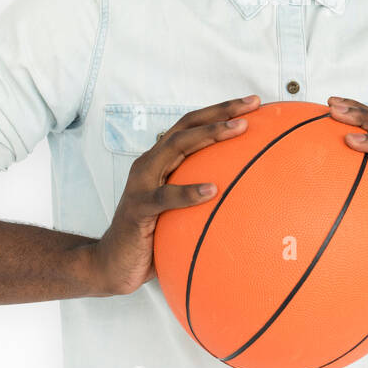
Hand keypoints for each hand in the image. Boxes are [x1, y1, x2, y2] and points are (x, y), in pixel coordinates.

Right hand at [90, 94, 259, 295]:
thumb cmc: (153, 235)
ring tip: (239, 130)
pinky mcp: (138, 209)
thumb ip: (200, 191)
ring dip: (209, 135)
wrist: (113, 264)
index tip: (253, 103)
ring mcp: (142, 184)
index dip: (220, 110)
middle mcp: (150, 164)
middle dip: (220, 112)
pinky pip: (165, 197)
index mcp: (160, 160)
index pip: (191, 125)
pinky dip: (188, 191)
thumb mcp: (179, 209)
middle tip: (251, 106)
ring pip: (176, 148)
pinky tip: (213, 190)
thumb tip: (246, 191)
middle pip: (187, 127)